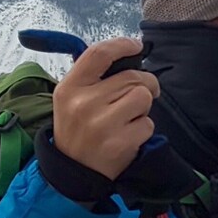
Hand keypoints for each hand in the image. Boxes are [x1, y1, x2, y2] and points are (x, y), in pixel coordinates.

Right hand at [52, 38, 158, 179]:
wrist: (72, 172)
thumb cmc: (77, 129)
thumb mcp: (70, 98)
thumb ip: (94, 76)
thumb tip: (128, 56)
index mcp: (70, 88)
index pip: (99, 54)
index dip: (122, 45)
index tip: (136, 46)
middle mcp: (84, 104)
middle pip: (132, 77)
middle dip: (145, 83)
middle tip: (140, 93)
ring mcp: (102, 124)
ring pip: (143, 97)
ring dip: (143, 106)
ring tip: (129, 117)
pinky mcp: (120, 143)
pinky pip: (148, 124)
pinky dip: (143, 129)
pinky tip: (127, 136)